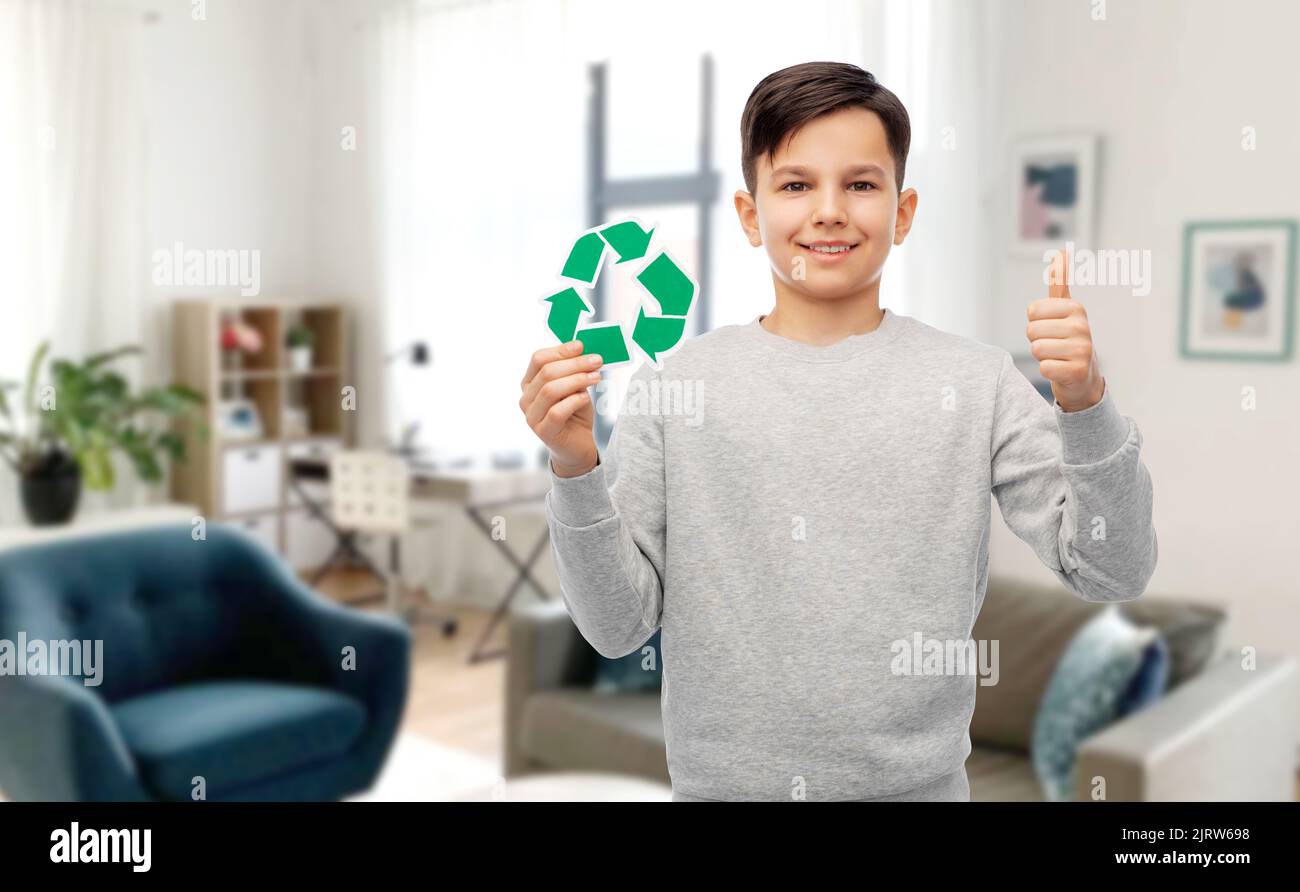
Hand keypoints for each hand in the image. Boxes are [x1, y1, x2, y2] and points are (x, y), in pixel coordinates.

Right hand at [520, 340, 602, 476]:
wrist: (577, 446)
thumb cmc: (575, 413)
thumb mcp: (575, 387)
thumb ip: (574, 371)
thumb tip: (583, 350)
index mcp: (530, 383)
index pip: (539, 359)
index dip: (561, 350)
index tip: (581, 346)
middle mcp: (526, 398)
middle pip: (547, 372)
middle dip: (575, 364)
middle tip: (597, 360)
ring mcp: (531, 416)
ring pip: (551, 390)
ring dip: (577, 380)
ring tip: (596, 377)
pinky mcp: (543, 431)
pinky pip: (557, 411)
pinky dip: (574, 401)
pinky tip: (586, 398)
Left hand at [1026, 249, 1105, 411]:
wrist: (1082, 376)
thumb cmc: (1067, 339)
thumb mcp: (1064, 310)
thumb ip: (1059, 283)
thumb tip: (1060, 252)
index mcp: (1076, 308)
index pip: (1032, 311)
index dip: (1035, 323)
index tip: (1051, 328)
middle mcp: (1082, 326)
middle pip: (1032, 331)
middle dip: (1037, 341)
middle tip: (1054, 345)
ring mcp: (1082, 349)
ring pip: (1037, 349)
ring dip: (1042, 356)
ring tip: (1057, 356)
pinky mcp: (1077, 370)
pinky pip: (1044, 368)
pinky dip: (1048, 371)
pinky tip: (1061, 369)